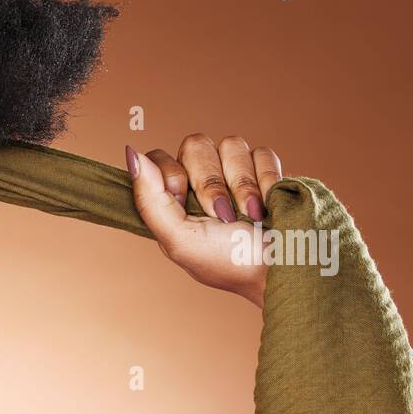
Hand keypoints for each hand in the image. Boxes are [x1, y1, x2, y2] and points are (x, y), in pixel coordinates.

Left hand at [126, 134, 284, 307]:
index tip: (182, 200)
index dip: (172, 173)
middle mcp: (201, 183)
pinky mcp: (267, 171)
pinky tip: (267, 206)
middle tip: (222, 214)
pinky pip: (262, 153)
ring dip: (242, 184)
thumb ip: (149, 200)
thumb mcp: (178, 239)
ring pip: (231, 144)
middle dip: (211, 181)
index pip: (159, 157)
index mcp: (174, 201)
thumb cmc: (228, 262)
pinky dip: (267, 181)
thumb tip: (132, 154)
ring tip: (250, 214)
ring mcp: (234, 174)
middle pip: (195, 144)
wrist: (281, 269)